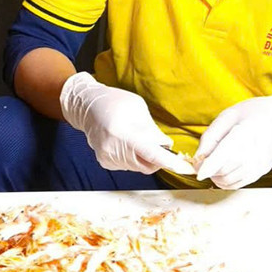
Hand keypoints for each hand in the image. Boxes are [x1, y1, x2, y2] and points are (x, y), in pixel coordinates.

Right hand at [59, 72, 193, 175]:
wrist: (87, 106)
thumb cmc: (114, 103)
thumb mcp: (138, 110)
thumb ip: (152, 131)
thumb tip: (167, 147)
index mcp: (122, 133)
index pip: (150, 153)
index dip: (169, 162)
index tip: (184, 168)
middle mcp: (112, 148)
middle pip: (147, 164)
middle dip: (159, 158)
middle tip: (161, 145)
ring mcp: (107, 157)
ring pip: (139, 167)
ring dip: (146, 157)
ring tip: (138, 138)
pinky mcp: (105, 162)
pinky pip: (129, 166)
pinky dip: (134, 157)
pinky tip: (127, 144)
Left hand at [193, 94, 271, 189]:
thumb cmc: (252, 114)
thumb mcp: (227, 116)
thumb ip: (210, 137)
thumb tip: (198, 159)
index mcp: (248, 130)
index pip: (227, 152)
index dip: (211, 165)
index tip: (199, 173)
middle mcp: (256, 151)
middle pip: (224, 169)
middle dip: (207, 168)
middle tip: (202, 159)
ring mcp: (260, 164)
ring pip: (228, 180)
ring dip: (214, 176)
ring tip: (213, 162)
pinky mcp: (260, 172)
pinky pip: (236, 184)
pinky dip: (224, 180)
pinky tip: (223, 169)